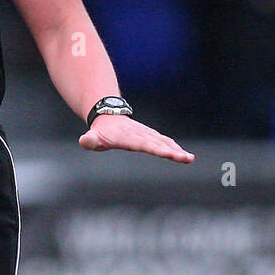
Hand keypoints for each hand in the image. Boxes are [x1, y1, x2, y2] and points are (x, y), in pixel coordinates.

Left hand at [79, 113, 194, 162]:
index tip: (170, 154)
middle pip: (159, 144)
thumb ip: (90, 140)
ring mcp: (147, 135)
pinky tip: (184, 155)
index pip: (145, 145)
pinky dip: (174, 148)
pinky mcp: (150, 136)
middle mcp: (141, 135)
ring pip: (165, 143)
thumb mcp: (92, 137)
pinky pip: (165, 142)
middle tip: (187, 158)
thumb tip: (84, 140)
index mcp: (129, 138)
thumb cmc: (100, 131)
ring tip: (190, 158)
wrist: (108, 116)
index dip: (158, 149)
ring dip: (177, 150)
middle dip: (174, 152)